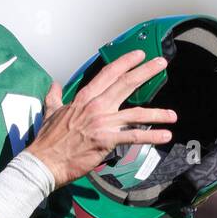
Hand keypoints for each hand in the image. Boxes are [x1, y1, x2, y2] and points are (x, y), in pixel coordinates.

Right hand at [30, 50, 177, 187]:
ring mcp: (102, 123)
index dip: (125, 62)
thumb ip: (54, 97)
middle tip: (160, 64)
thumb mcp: (50, 112)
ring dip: (158, 113)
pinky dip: (151, 136)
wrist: (44, 162)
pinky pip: (134, 136)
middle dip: (146, 72)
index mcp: (83, 98)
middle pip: (126, 84)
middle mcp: (95, 106)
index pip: (108, 74)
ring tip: (172, 115)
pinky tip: (164, 135)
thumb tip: (54, 85)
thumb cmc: (47, 142)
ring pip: (136, 113)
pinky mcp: (107, 140)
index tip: (138, 55)